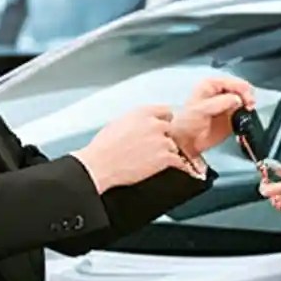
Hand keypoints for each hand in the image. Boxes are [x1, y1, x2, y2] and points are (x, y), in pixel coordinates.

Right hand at [72, 105, 186, 191]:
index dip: (164, 122)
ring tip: (152, 162)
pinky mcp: (165, 157)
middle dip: (164, 139)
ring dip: (167, 154)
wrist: (100, 165)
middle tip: (155, 149)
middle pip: (171, 130)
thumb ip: (136, 121)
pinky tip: (170, 169)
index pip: (166, 111)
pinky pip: (179, 161)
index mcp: (142, 113)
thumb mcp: (118, 123)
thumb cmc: (103, 148)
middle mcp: (154, 124)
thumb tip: (142, 124)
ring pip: (174, 147)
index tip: (163, 130)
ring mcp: (161, 141)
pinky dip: (177, 166)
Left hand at [170, 76, 255, 158]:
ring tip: (248, 112)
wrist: (186, 142)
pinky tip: (246, 119)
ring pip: (244, 100)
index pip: (232, 82)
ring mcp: (227, 105)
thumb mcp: (201, 110)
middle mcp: (220, 93)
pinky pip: (243, 113)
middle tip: (250, 106)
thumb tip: (238, 100)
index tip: (247, 99)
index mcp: (211, 85)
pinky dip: (247, 115)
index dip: (241, 89)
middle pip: (240, 89)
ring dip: (248, 105)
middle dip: (247, 96)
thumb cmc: (188, 123)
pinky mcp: (231, 117)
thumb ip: (220, 102)